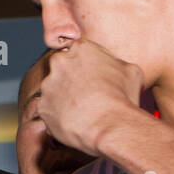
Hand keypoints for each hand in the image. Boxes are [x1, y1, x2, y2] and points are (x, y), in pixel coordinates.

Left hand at [38, 41, 144, 156]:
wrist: (109, 125)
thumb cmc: (123, 97)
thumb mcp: (131, 71)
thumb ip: (117, 63)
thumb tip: (115, 67)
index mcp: (81, 48)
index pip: (78, 52)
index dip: (86, 66)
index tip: (92, 77)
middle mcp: (59, 62)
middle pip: (62, 68)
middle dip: (70, 79)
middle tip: (85, 95)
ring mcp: (47, 85)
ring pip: (53, 89)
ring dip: (63, 98)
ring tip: (80, 111)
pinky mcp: (42, 106)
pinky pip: (47, 110)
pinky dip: (57, 115)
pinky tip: (72, 122)